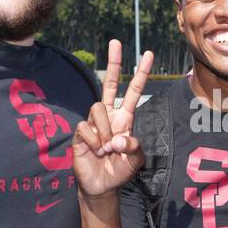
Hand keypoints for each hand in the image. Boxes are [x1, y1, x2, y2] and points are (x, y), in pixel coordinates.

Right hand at [72, 40, 154, 197]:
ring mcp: (93, 123)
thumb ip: (133, 146)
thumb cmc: (119, 170)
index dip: (140, 74)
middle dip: (113, 63)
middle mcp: (108, 116)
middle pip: (109, 84)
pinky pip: (86, 127)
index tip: (148, 54)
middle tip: (116, 42)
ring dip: (105, 131)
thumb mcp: (136, 160)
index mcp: (124, 118)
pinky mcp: (80, 133)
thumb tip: (116, 138)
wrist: (102, 185)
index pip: (133, 91)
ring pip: (98, 108)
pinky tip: (95, 152)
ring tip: (106, 149)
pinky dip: (94, 142)